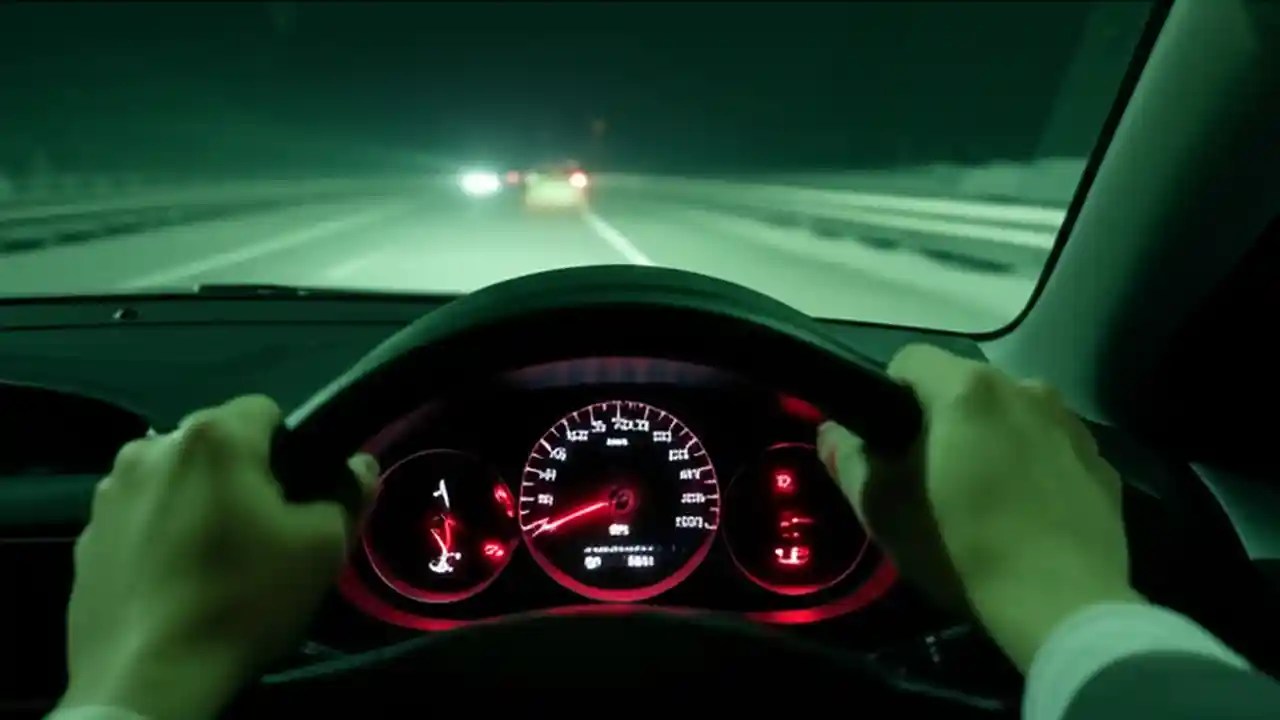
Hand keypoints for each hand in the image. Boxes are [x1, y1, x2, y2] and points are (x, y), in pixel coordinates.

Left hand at [58, 395, 378, 719]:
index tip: (298, 498)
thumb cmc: (244, 599)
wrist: (148, 677)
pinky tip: (174, 581)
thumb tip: (360, 465)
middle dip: (240, 473)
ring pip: (172, 478)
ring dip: (194, 499)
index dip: (291, 450)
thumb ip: (348, 493)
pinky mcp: (85, 538)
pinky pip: (138, 518)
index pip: (266, 410)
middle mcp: (150, 447)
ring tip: (212, 558)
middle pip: (214, 443)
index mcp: (213, 437)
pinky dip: (158, 534)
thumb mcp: (323, 547)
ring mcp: (108, 493)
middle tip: (262, 531)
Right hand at [817, 344, 1140, 670]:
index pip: (910, 360)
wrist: (1063, 605)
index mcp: (966, 389)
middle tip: (931, 475)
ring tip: (985, 496)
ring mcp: (1071, 423)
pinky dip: (1034, 466)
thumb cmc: (961, 548)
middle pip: (965, 386)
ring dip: (993, 438)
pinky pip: (1051, 448)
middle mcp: (1025, 387)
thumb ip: (848, 458)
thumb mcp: (883, 509)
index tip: (887, 445)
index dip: (888, 397)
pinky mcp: (1102, 463)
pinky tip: (1027, 514)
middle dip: (943, 418)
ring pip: (1012, 414)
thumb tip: (833, 431)